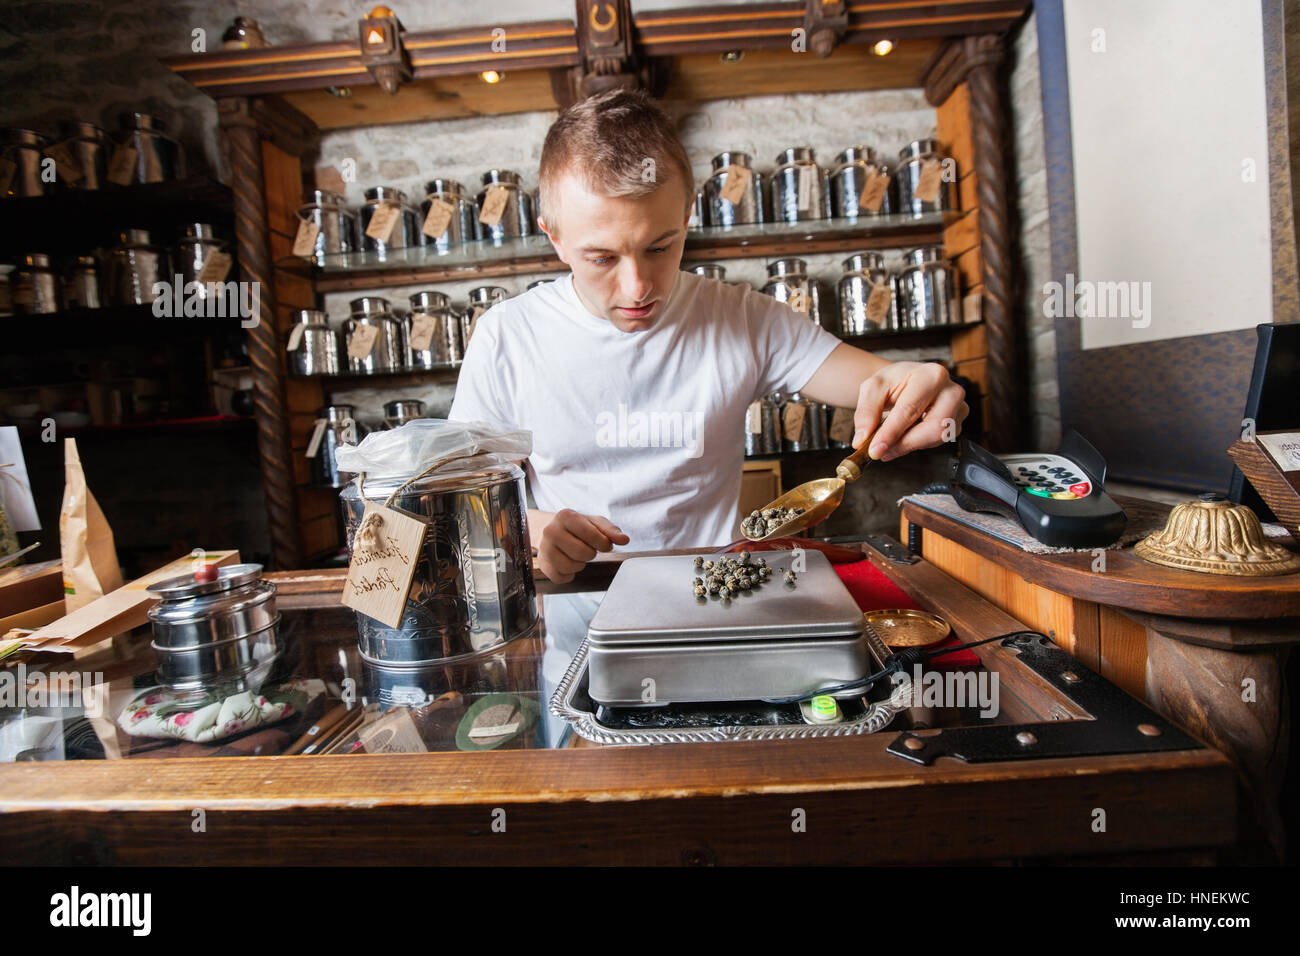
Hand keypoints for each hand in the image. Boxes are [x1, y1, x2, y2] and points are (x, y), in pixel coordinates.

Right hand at [537, 509, 629, 582]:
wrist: (549, 530)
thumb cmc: (576, 527)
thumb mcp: (594, 522)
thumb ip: (610, 530)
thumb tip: (624, 540)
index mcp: (566, 516)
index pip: (592, 535)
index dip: (603, 543)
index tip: (603, 544)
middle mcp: (551, 531)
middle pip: (582, 553)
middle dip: (590, 554)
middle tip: (587, 548)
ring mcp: (544, 548)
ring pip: (570, 567)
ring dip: (579, 565)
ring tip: (577, 556)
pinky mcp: (542, 563)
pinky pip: (560, 577)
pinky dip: (568, 575)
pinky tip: (568, 564)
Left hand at [852, 362, 968, 460]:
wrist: (908, 381)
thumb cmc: (894, 382)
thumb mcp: (873, 388)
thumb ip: (866, 412)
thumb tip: (862, 439)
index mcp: (931, 375)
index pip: (910, 409)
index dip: (891, 433)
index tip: (875, 450)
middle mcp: (951, 390)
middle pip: (933, 428)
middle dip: (904, 444)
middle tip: (880, 451)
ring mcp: (959, 408)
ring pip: (937, 438)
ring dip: (909, 445)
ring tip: (890, 441)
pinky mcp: (957, 424)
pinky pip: (938, 442)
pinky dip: (917, 444)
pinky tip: (905, 436)